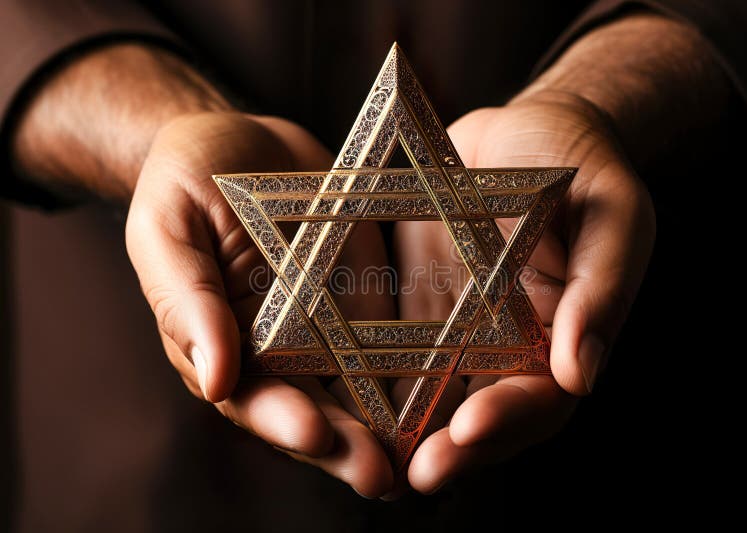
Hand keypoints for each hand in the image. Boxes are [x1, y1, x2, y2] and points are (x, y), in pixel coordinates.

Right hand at [126, 112, 395, 496]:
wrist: (245, 143)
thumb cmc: (187, 178)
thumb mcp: (169, 225)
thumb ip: (186, 298)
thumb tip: (213, 380)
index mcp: (220, 344)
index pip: (250, 398)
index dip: (279, 419)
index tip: (313, 432)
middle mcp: (275, 352)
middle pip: (311, 412)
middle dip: (343, 448)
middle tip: (379, 474)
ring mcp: (326, 333)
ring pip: (357, 394)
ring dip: (387, 429)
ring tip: (420, 456)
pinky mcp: (367, 307)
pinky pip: (392, 346)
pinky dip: (417, 375)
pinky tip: (447, 397)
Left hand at [395, 91, 655, 492]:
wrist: (527, 133)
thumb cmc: (584, 169)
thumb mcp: (613, 217)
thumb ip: (602, 290)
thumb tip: (584, 374)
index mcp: (562, 341)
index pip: (540, 401)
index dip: (508, 421)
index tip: (469, 427)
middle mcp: (507, 350)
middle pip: (476, 416)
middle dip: (443, 448)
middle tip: (404, 474)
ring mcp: (458, 332)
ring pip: (427, 395)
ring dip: (395, 429)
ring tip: (359, 451)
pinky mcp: (417, 306)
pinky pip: (390, 346)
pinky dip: (366, 373)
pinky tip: (332, 387)